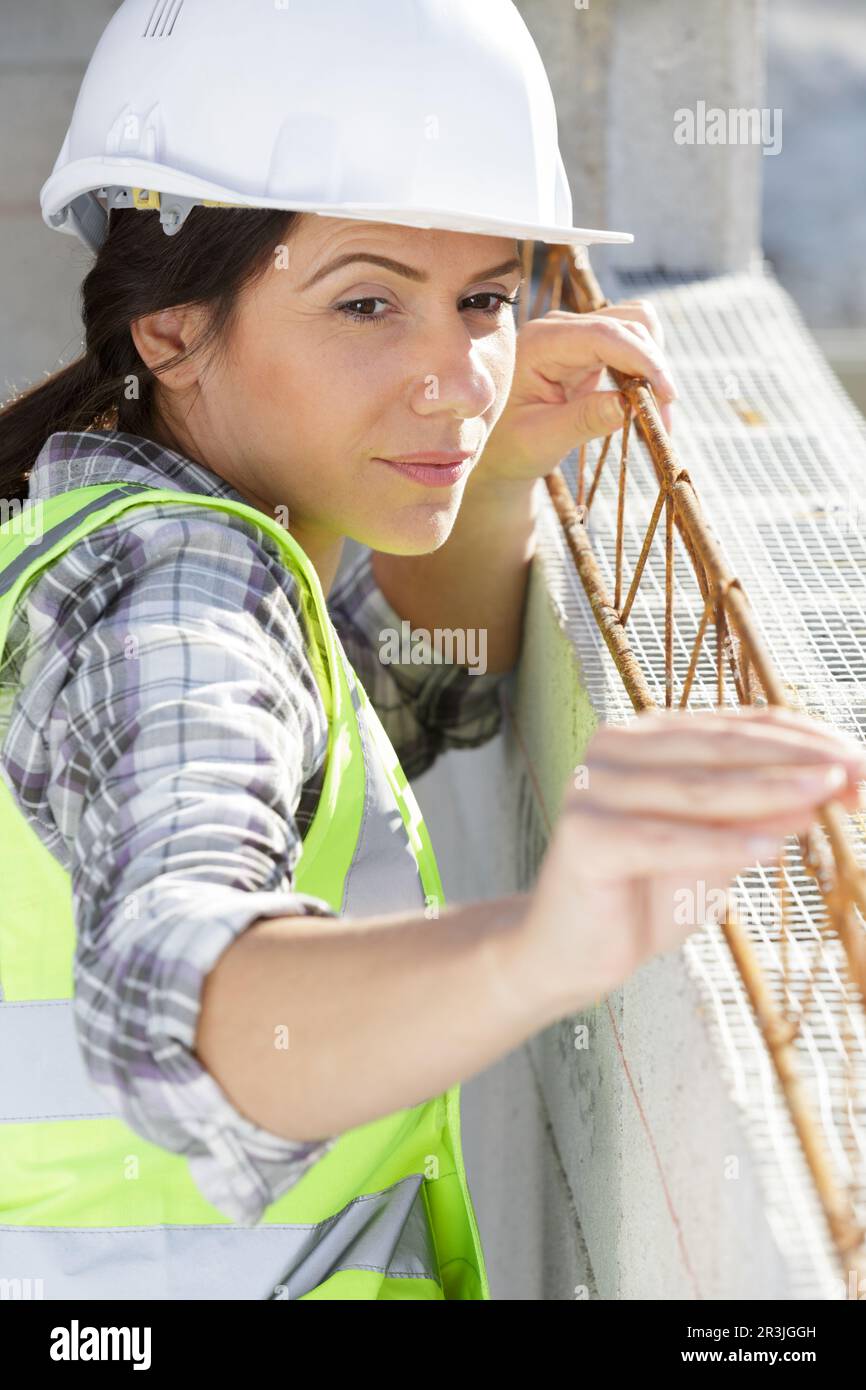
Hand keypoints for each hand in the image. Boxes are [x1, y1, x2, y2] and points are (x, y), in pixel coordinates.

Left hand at [480, 299, 677, 484]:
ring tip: (655, 413)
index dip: (643, 360)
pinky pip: (631, 342)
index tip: (667, 395)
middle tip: (662, 422)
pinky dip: (646, 367)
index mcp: (540, 344)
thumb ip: (583, 420)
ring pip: (636, 326)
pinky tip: (643, 400)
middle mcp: (559, 328)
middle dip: (653, 369)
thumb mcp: (541, 440)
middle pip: (628, 324)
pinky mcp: (589, 346)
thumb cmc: (509, 446)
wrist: (497, 449)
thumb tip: (630, 405)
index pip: (604, 335)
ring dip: (654, 365)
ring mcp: (575, 333)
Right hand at [520, 705, 865, 1015]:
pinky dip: (718, 844)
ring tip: (826, 797)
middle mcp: (615, 749)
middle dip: (796, 761)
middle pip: (721, 748)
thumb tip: (826, 791)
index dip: (804, 740)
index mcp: (647, 738)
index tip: (861, 761)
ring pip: (698, 788)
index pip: (738, 727)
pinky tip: (768, 850)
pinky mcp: (584, 835)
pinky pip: (665, 839)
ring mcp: (594, 787)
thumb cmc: (643, 896)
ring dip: (770, 792)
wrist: (571, 953)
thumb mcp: (718, 850)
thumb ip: (760, 817)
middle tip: (857, 774)